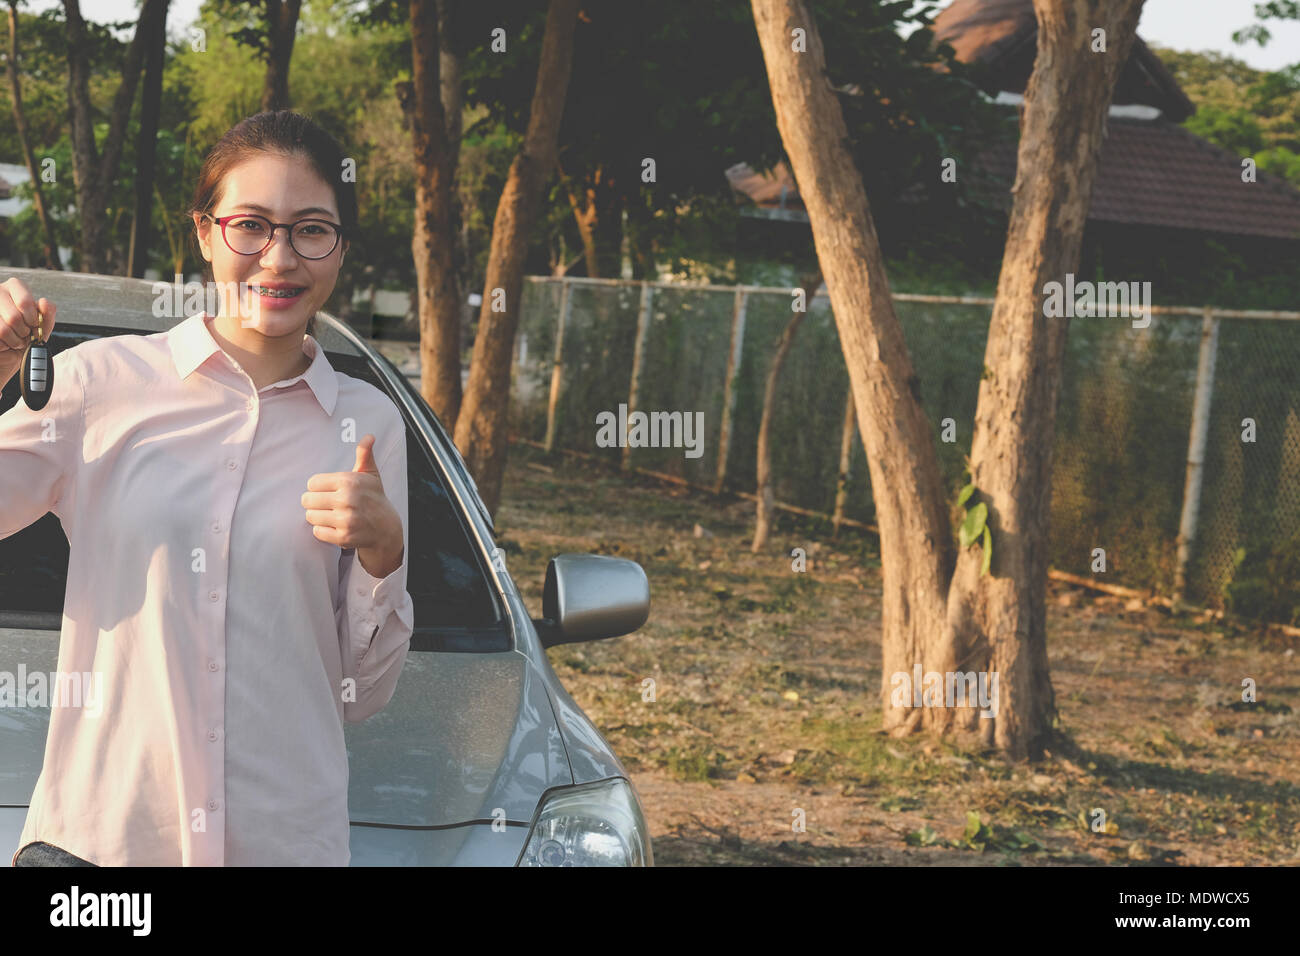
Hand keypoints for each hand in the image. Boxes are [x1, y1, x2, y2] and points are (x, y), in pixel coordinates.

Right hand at [0, 277, 55, 382]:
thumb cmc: (26, 336)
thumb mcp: (43, 325)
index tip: (33, 324)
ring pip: (4, 329)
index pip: (25, 301)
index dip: (32, 318)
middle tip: (24, 334)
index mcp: (14, 288)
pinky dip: (5, 345)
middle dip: (24, 332)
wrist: (10, 353)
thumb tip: (43, 301)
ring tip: (15, 338)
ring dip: (14, 341)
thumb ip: (48, 313)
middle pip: (14, 317)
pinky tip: (5, 342)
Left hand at [302, 434, 402, 569]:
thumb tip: (369, 436)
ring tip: (331, 515)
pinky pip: (317, 532)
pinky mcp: (343, 537)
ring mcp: (346, 520)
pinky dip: (323, 531)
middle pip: (307, 500)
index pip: (312, 483)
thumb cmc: (374, 498)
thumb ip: (364, 454)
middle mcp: (347, 500)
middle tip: (327, 504)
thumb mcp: (370, 474)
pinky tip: (335, 527)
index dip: (318, 487)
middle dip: (314, 502)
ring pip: (311, 516)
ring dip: (318, 517)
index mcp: (349, 481)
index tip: (329, 491)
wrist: (386, 528)